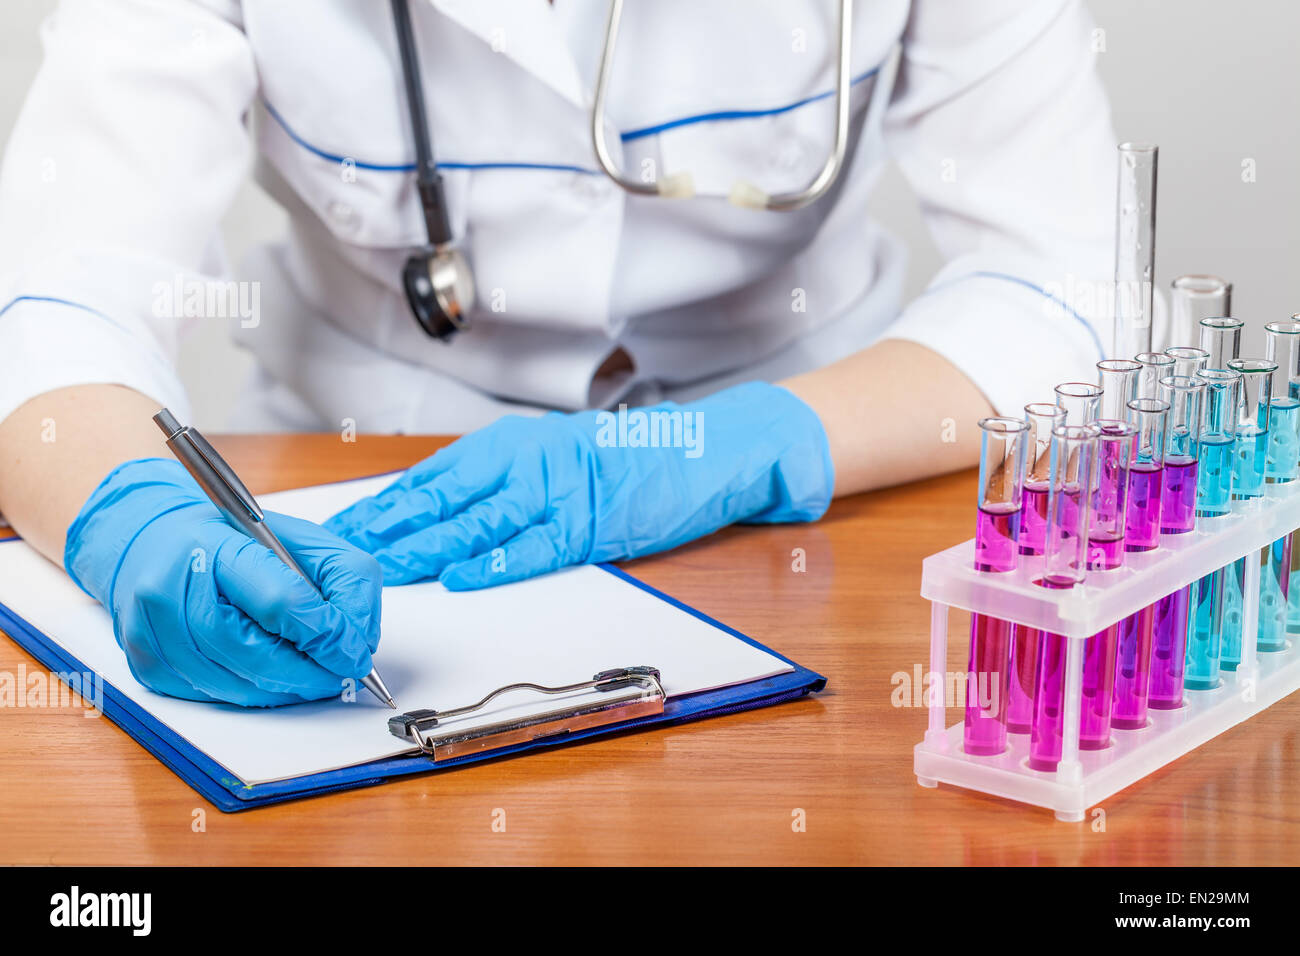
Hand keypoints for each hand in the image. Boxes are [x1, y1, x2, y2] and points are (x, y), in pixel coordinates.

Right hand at [64, 458, 382, 706]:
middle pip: (256, 654)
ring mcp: (153, 631)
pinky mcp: (146, 664)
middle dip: (311, 673)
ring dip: (287, 689)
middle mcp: (173, 589)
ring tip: (314, 678)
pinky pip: (213, 697)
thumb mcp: (299, 538)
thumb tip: (360, 639)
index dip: (327, 635)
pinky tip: (272, 677)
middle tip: (342, 675)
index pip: (281, 601)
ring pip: (237, 684)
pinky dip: (254, 693)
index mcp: (214, 545)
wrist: (151, 543)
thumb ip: (343, 577)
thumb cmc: (231, 541)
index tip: (357, 653)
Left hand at [326, 381, 833, 588]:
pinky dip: (498, 562)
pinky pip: (537, 546)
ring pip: (478, 522)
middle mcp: (526, 461)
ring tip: (383, 566)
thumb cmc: (626, 457)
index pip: (431, 476)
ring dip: (427, 547)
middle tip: (339, 550)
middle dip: (387, 528)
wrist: (700, 449)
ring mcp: (559, 491)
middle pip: (441, 497)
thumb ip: (502, 479)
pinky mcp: (592, 523)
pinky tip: (462, 575)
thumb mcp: (552, 454)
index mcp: (512, 444)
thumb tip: (440, 512)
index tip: (342, 526)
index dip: (383, 504)